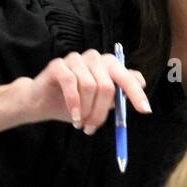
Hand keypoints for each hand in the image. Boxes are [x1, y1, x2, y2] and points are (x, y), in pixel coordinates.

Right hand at [14, 49, 152, 133]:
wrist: (41, 103)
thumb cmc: (74, 104)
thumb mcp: (100, 102)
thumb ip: (118, 94)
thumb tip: (141, 84)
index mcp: (108, 65)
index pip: (128, 77)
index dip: (137, 94)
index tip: (145, 111)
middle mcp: (94, 58)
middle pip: (108, 85)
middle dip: (102, 111)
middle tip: (93, 128)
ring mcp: (76, 59)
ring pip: (90, 86)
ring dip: (87, 110)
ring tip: (81, 124)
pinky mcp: (58, 64)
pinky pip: (71, 83)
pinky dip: (74, 103)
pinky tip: (74, 116)